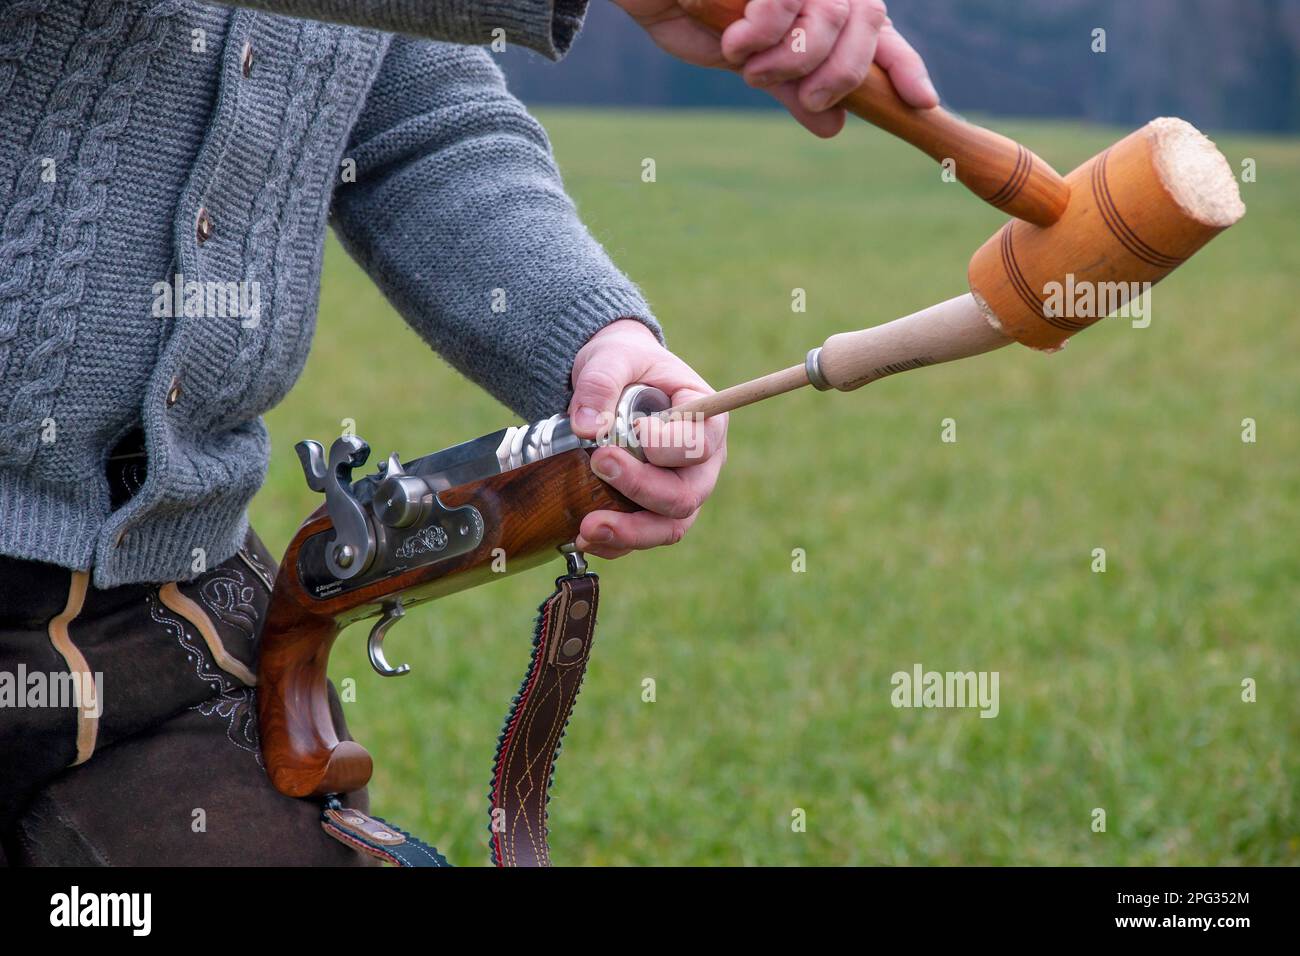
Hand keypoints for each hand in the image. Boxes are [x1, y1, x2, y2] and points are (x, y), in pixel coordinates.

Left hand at [567, 320, 726, 558]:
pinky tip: (582, 538)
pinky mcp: (651, 512)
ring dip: (630, 532)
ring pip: (668, 527)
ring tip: (587, 528)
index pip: (700, 445)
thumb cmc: (624, 364)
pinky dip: (614, 544)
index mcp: (705, 420)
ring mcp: (678, 493)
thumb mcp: (613, 357)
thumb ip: (601, 381)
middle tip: (599, 463)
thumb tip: (586, 426)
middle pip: (685, 495)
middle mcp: (700, 465)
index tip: (636, 431)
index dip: (670, 447)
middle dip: (641, 488)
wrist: (611, 382)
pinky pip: (641, 539)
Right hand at [612, 0, 938, 136]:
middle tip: (808, 97)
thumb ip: (795, 92)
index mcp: (822, 8)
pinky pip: (783, 4)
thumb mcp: (752, 64)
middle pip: (866, 25)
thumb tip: (835, 128)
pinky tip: (735, 39)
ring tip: (749, 66)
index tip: (921, 101)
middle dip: (840, 74)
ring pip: (828, 18)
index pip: (880, 33)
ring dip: (789, 59)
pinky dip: (762, 32)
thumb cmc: (693, 14)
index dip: (905, 65)